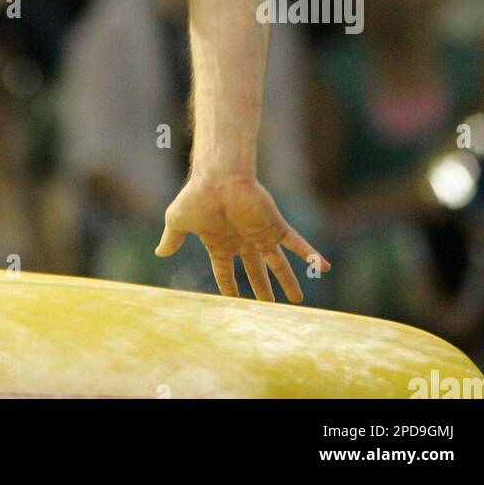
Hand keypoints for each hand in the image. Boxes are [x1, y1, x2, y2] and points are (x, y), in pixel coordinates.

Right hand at [155, 173, 329, 302]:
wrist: (217, 177)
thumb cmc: (196, 197)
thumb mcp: (177, 222)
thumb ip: (170, 239)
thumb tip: (159, 253)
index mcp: (220, 242)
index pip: (225, 271)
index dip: (229, 288)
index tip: (234, 303)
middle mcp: (242, 241)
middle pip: (255, 270)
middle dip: (262, 289)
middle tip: (269, 307)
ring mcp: (260, 235)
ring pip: (278, 263)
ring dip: (288, 281)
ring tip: (298, 300)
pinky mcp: (275, 226)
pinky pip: (298, 243)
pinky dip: (311, 255)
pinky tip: (325, 267)